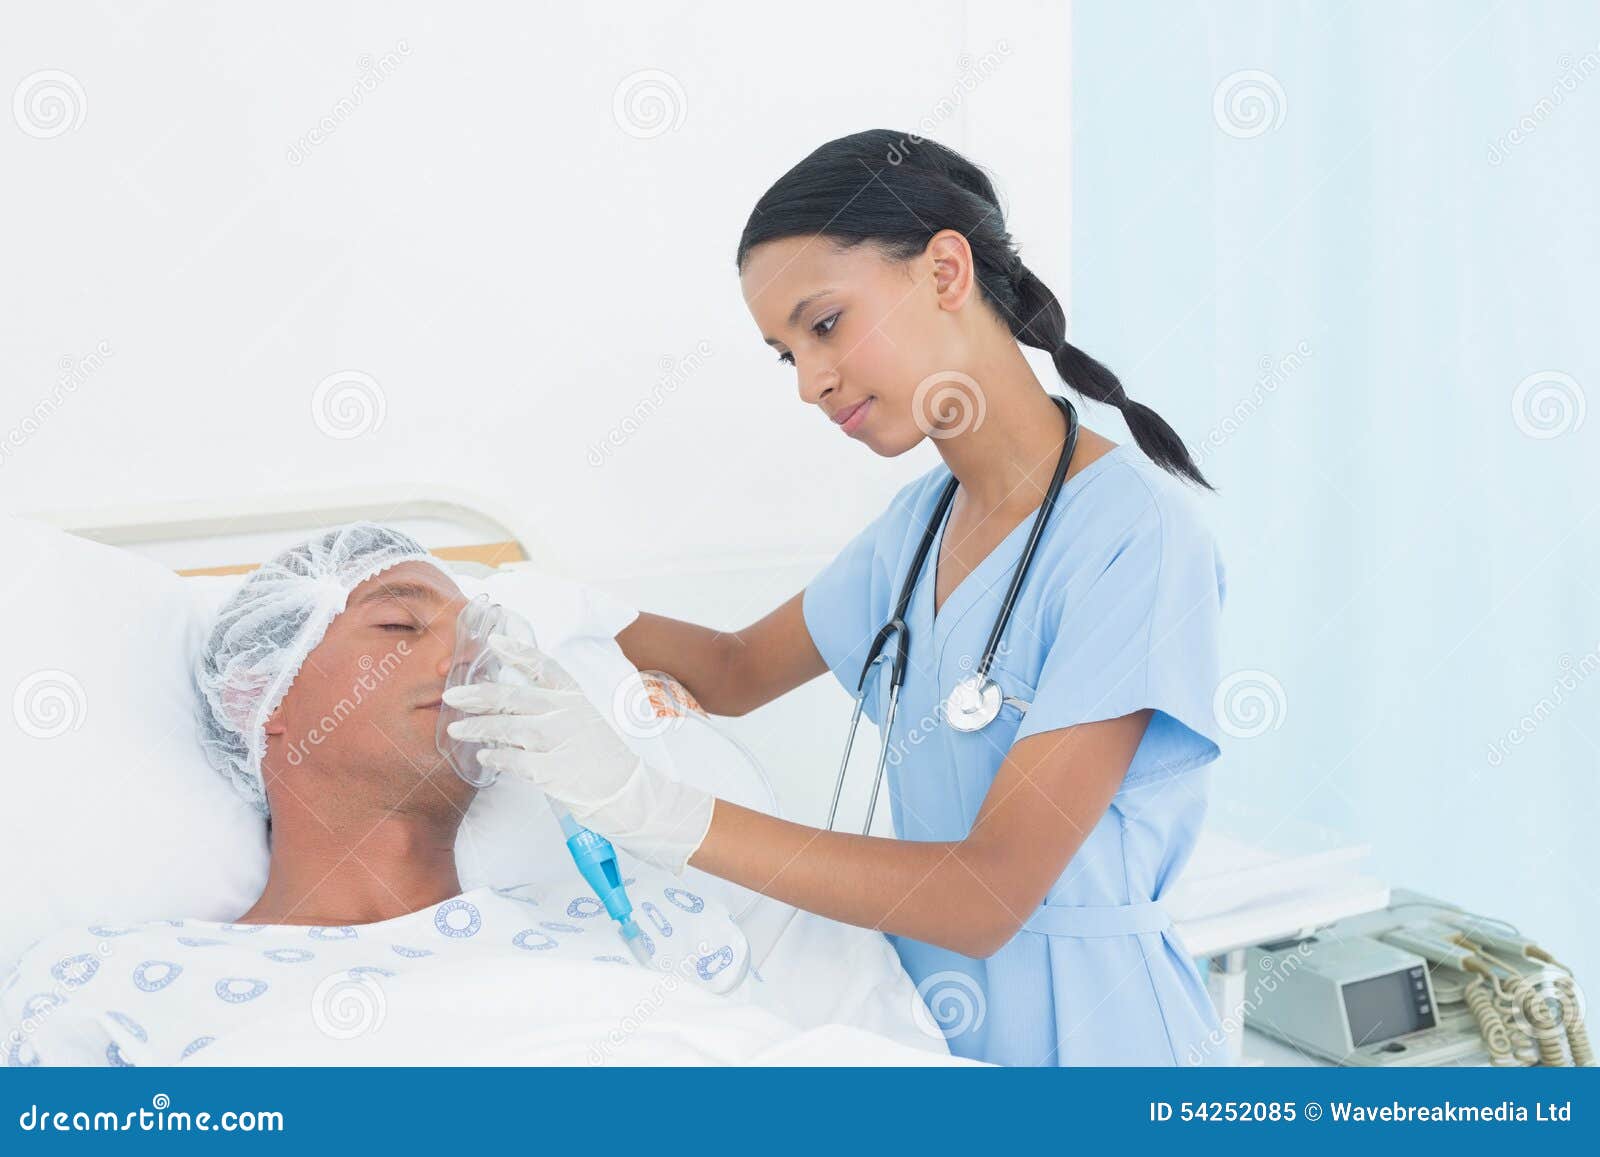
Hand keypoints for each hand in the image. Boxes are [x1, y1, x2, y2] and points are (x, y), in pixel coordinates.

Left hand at [443, 634, 713, 875]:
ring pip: (508, 727)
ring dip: (477, 727)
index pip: (544, 666)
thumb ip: (553, 708)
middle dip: (478, 695)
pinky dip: (496, 757)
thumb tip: (510, 703)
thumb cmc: (603, 757)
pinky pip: (514, 760)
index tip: (495, 641)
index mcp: (575, 697)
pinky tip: (482, 756)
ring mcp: (559, 742)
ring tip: (455, 728)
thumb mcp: (584, 720)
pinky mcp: (553, 771)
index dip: (518, 652)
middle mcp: (566, 714)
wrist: (628, 792)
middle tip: (452, 695)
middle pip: (513, 697)